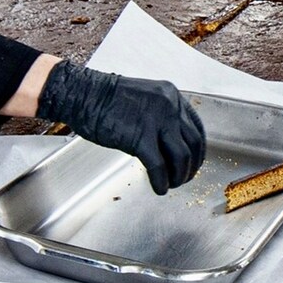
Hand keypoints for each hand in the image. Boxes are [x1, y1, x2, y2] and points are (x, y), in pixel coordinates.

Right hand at [36, 63, 206, 194]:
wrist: (84, 94)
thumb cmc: (107, 99)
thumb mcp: (145, 100)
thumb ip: (161, 117)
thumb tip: (170, 145)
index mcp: (172, 96)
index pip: (197, 128)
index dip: (198, 151)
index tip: (194, 163)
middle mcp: (169, 106)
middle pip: (194, 144)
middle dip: (191, 167)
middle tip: (183, 179)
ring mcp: (156, 121)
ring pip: (182, 157)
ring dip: (179, 176)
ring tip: (170, 185)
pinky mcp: (140, 137)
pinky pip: (159, 167)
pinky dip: (161, 182)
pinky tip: (158, 188)